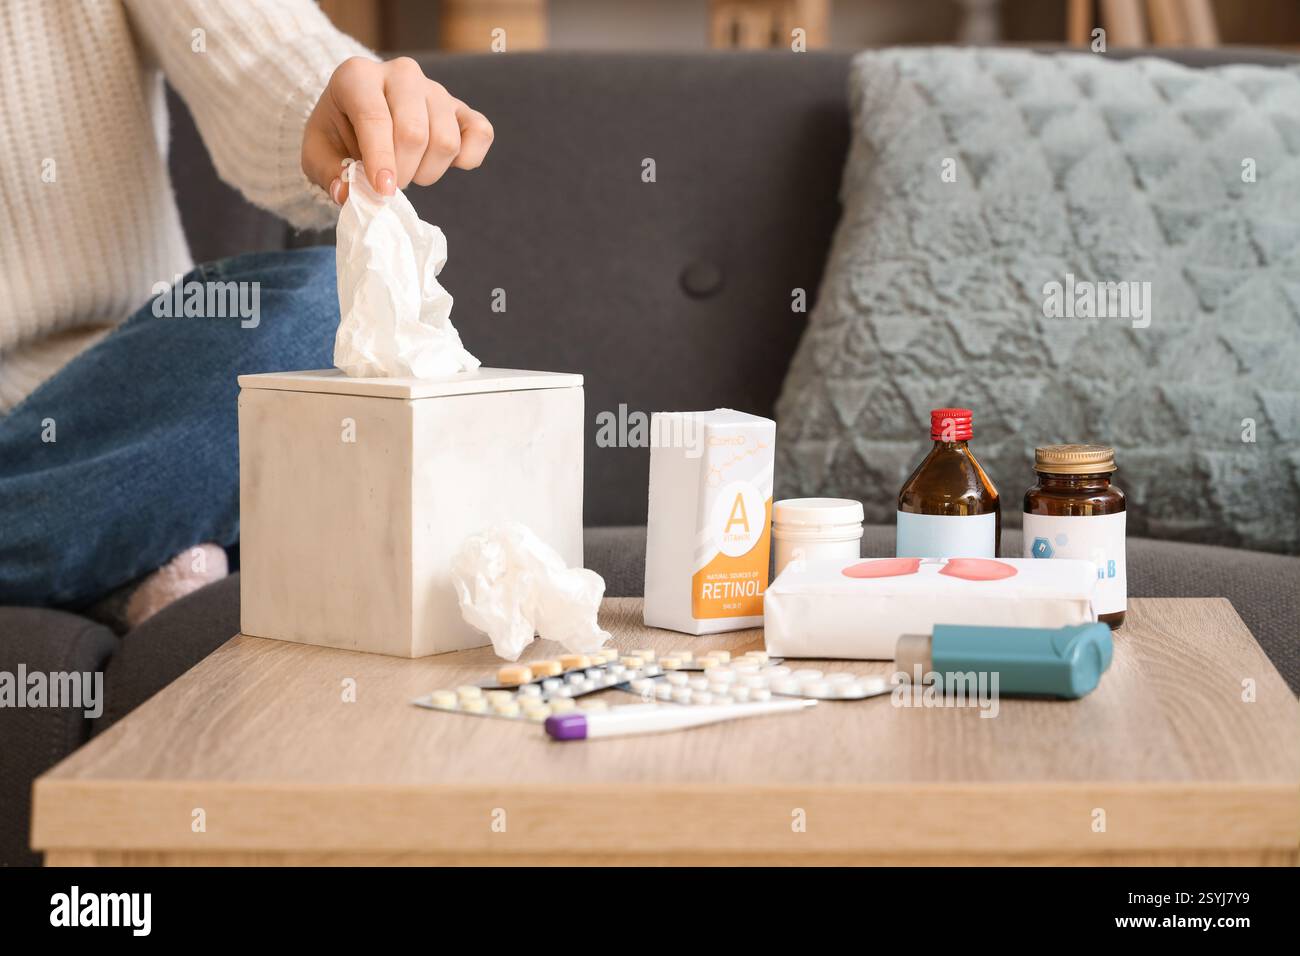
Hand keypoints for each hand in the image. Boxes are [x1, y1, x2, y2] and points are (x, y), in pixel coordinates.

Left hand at [302, 56, 493, 203]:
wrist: (360, 116)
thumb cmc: (338, 134)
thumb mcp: (317, 153)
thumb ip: (329, 173)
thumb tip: (349, 195)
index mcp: (358, 76)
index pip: (376, 118)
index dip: (381, 160)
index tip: (383, 192)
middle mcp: (401, 74)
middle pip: (414, 133)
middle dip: (403, 172)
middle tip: (389, 185)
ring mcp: (436, 89)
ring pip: (446, 140)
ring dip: (428, 172)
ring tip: (410, 172)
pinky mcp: (461, 107)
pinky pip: (480, 133)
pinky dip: (468, 158)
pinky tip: (445, 165)